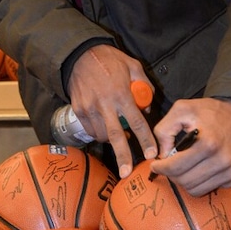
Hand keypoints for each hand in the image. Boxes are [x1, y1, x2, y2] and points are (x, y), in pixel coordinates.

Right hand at [67, 45, 157, 178]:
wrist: (80, 55)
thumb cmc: (110, 60)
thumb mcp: (133, 66)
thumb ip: (144, 86)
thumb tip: (147, 107)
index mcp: (121, 94)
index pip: (137, 122)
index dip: (145, 140)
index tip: (151, 154)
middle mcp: (104, 104)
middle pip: (116, 136)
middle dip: (123, 156)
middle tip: (127, 174)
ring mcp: (89, 108)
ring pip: (102, 135)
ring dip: (112, 141)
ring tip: (119, 140)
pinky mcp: (78, 110)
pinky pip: (91, 129)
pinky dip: (99, 133)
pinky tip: (105, 128)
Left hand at [149, 98, 230, 195]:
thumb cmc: (211, 110)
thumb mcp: (182, 109)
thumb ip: (165, 129)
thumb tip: (161, 154)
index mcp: (207, 144)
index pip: (175, 167)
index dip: (160, 168)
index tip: (155, 164)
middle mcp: (221, 161)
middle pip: (184, 181)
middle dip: (171, 174)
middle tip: (168, 164)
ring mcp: (229, 171)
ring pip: (195, 190)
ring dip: (184, 180)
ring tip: (182, 166)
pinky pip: (209, 189)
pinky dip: (199, 182)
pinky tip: (198, 168)